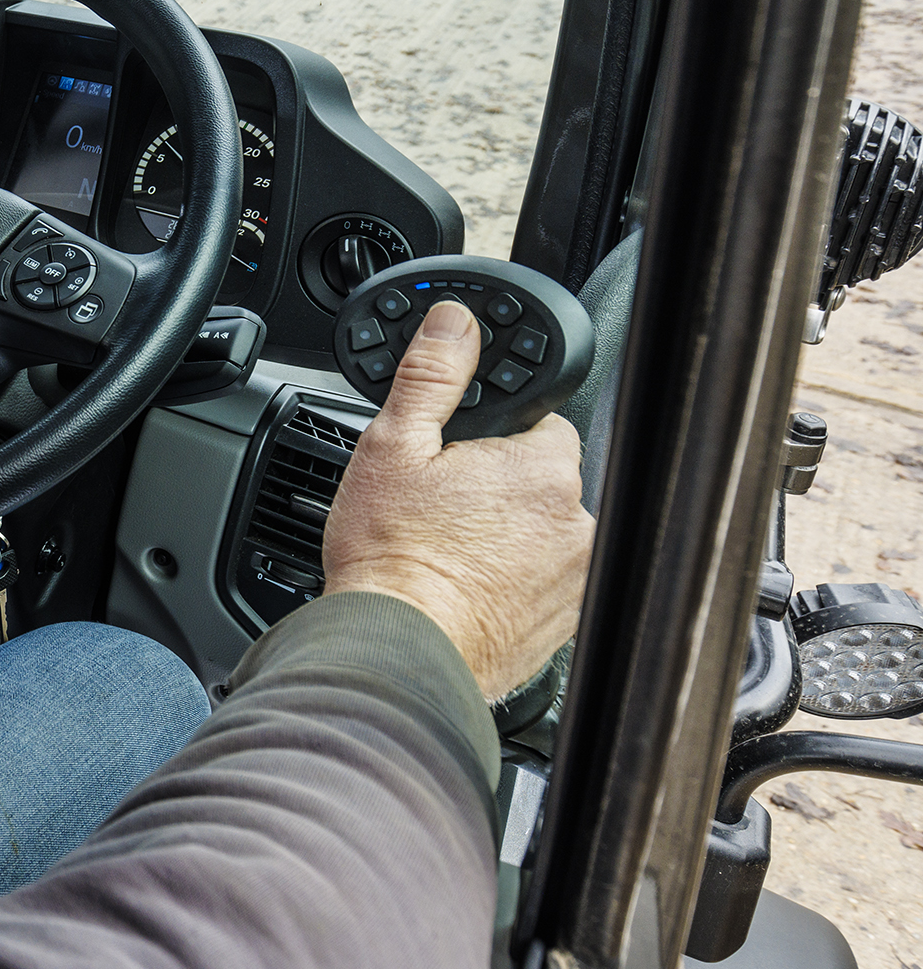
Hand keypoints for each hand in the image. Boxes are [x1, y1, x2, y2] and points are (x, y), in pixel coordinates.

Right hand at [322, 299, 594, 698]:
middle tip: (443, 508)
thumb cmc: (390, 556)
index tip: (456, 460)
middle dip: (500, 486)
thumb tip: (454, 321)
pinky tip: (468, 586)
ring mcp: (577, 577)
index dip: (492, 436)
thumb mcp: (393, 445)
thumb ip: (431, 375)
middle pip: (542, 480)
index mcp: (542, 467)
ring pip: (545, 533)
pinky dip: (514, 581)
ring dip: (510, 535)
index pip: (539, 424)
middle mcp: (576, 522)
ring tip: (452, 552)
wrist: (396, 648)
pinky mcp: (565, 622)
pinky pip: (545, 582)